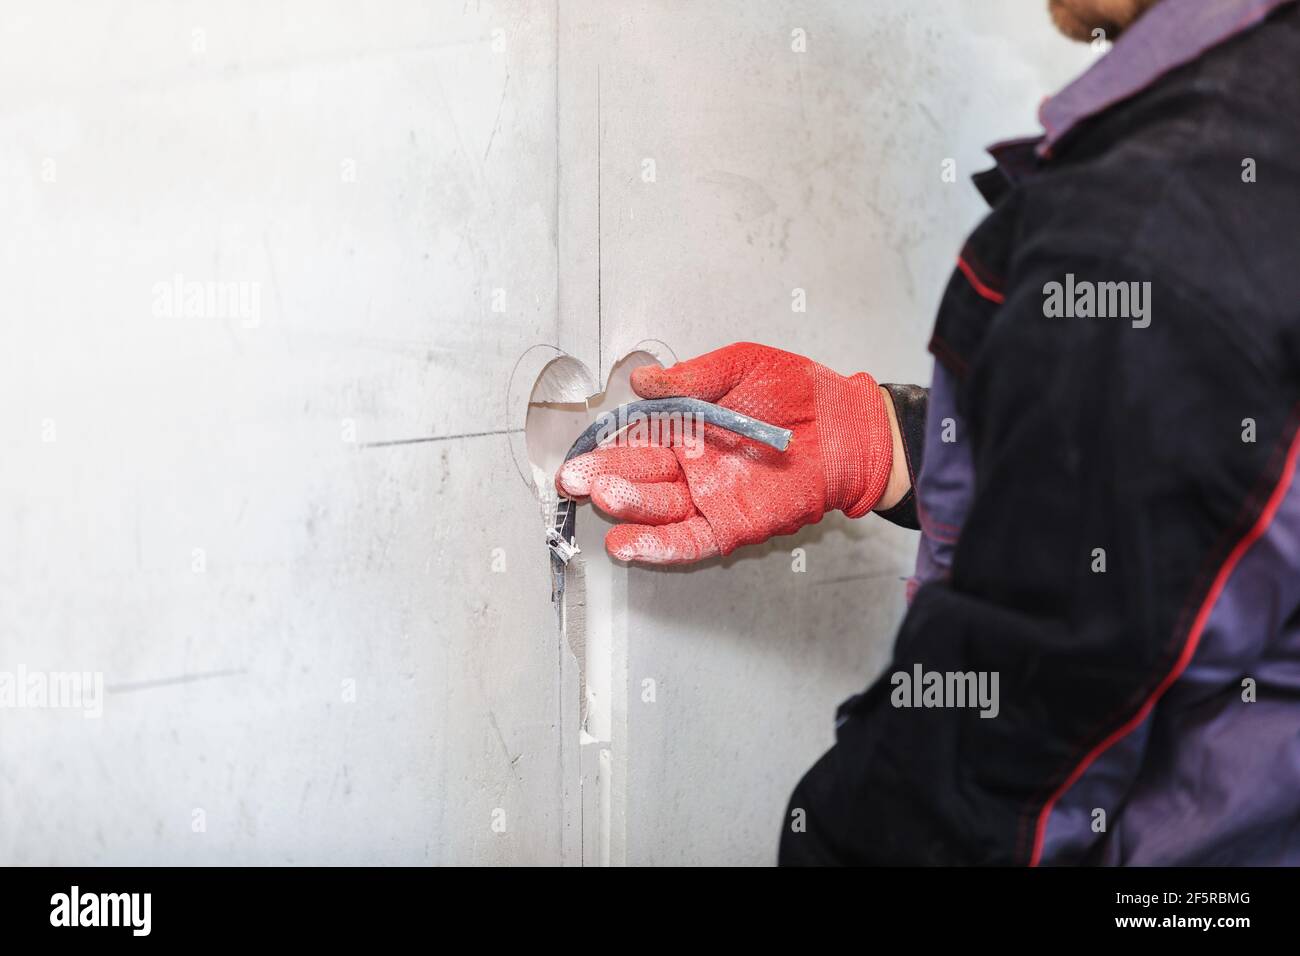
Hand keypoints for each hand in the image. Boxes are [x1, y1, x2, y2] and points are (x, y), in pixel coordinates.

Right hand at [555, 342, 896, 564]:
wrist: (849, 426)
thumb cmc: (802, 392)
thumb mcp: (740, 366)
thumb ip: (691, 377)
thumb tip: (642, 381)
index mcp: (688, 428)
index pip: (636, 439)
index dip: (606, 446)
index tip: (579, 450)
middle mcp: (692, 466)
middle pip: (639, 476)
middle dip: (605, 477)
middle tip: (574, 479)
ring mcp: (710, 497)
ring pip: (658, 508)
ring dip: (628, 507)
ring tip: (602, 499)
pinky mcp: (732, 524)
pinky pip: (689, 540)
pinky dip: (658, 546)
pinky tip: (627, 545)